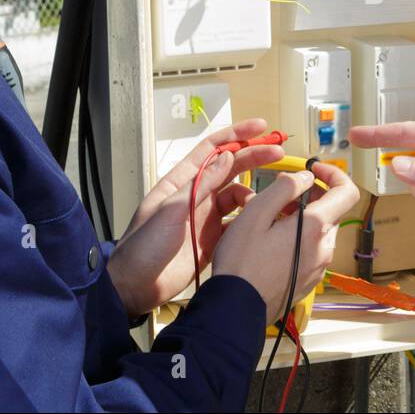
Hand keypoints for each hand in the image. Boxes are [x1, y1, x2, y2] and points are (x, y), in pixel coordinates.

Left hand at [106, 118, 284, 318]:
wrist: (135, 287)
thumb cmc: (143, 246)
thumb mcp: (172, 210)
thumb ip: (202, 184)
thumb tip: (228, 157)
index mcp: (182, 181)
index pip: (213, 149)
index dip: (237, 135)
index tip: (260, 127)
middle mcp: (196, 195)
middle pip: (230, 168)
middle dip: (254, 157)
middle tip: (279, 152)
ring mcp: (205, 217)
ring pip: (237, 196)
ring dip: (254, 193)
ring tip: (269, 199)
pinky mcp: (213, 240)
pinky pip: (238, 224)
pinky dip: (251, 220)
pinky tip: (262, 220)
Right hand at [212, 161, 359, 325]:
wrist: (236, 309)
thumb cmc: (242, 262)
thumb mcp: (255, 214)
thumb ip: (284, 188)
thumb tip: (306, 177)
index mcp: (314, 228)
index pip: (347, 192)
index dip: (334, 174)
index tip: (314, 169)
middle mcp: (323, 248)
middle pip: (332, 211)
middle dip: (311, 196)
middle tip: (281, 195)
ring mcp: (318, 267)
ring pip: (320, 231)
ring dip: (303, 217)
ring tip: (271, 219)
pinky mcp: (309, 280)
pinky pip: (312, 250)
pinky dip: (299, 238)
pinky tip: (273, 242)